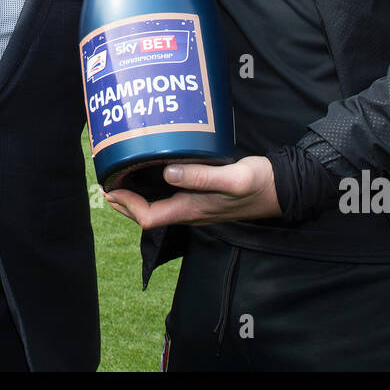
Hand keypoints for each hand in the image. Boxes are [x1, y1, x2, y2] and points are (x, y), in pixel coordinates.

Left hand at [104, 156, 280, 227]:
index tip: (110, 188)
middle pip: (148, 216)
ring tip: (123, 177)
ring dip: (137, 196)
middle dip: (125, 203)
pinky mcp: (203, 197)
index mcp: (192, 209)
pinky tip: (153, 172)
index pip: (148, 217)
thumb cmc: (258, 183)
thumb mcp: (232, 178)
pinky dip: (155, 188)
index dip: (126, 206)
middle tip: (107, 182)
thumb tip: (168, 172)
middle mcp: (190, 211)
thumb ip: (201, 177)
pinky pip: (170, 197)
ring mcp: (197, 206)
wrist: (282, 189)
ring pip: (158, 207)